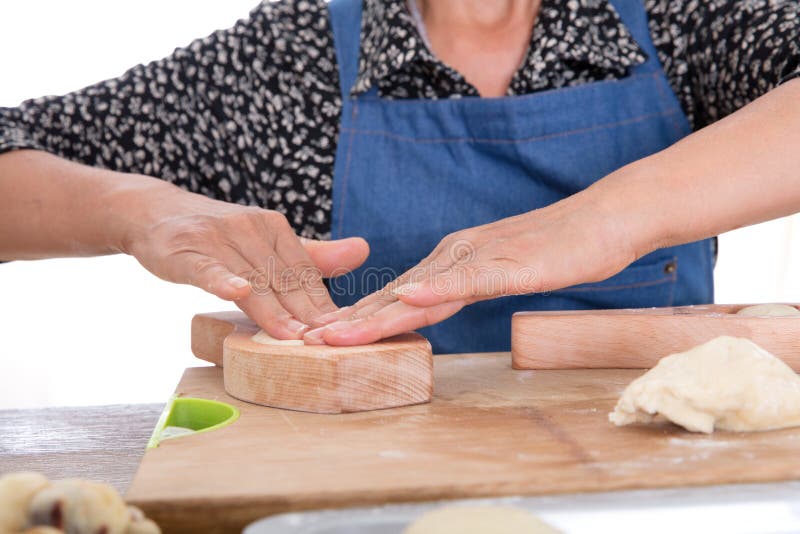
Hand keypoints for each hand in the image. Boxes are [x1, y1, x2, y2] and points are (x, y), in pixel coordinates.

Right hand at [123, 185, 368, 338]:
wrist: (156, 213)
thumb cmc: (219, 236)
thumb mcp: (266, 241)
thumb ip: (312, 255)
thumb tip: (364, 250)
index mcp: (275, 228)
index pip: (304, 273)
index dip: (323, 306)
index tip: (344, 333)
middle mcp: (251, 228)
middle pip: (282, 279)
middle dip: (305, 314)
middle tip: (327, 344)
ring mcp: (217, 238)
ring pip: (251, 280)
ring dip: (272, 310)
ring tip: (293, 337)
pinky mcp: (185, 250)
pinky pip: (207, 268)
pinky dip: (222, 279)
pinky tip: (236, 292)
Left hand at [303, 192, 636, 344]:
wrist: (606, 218)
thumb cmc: (556, 249)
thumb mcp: (501, 274)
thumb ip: (466, 286)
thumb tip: (432, 304)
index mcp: (451, 261)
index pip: (397, 296)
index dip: (359, 318)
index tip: (321, 338)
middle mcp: (456, 255)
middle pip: (395, 296)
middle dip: (350, 321)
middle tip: (304, 342)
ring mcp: (481, 257)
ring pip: (420, 291)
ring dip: (376, 314)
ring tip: (336, 334)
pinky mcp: (511, 263)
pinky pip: (468, 280)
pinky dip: (437, 292)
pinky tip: (410, 303)